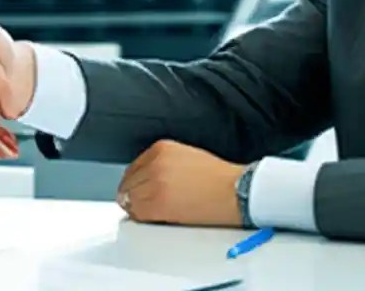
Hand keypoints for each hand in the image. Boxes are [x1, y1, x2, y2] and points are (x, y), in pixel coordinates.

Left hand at [116, 140, 244, 226]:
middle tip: (141, 205)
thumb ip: (162, 163)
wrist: (236, 191)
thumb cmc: (219, 178)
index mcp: (161, 148)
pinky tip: (154, 217)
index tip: (137, 191)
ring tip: (151, 212)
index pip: (133, 168)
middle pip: (128, 183)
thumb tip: (146, 180)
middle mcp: (155, 163)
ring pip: (130, 199)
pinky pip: (138, 212)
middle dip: (133, 195)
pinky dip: (141, 216)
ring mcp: (155, 183)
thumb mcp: (186, 156)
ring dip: (136, 207)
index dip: (134, 183)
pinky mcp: (159, 203)